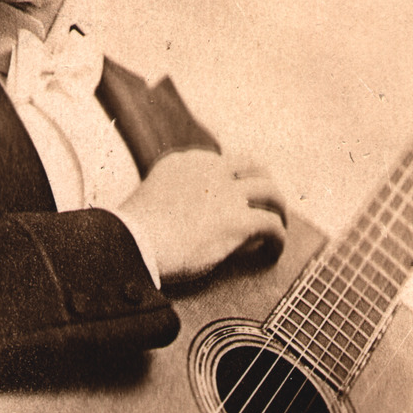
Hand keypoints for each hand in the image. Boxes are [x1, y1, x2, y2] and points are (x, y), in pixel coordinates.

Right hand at [119, 149, 286, 282]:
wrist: (133, 245)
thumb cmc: (134, 233)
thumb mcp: (153, 198)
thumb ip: (174, 196)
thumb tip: (196, 217)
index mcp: (187, 162)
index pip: (222, 161)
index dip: (235, 178)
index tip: (238, 192)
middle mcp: (211, 170)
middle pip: (253, 167)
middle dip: (264, 183)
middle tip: (269, 201)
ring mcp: (227, 193)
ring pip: (270, 191)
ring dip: (278, 208)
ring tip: (279, 223)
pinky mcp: (238, 220)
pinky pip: (271, 225)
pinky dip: (277, 238)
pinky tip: (273, 250)